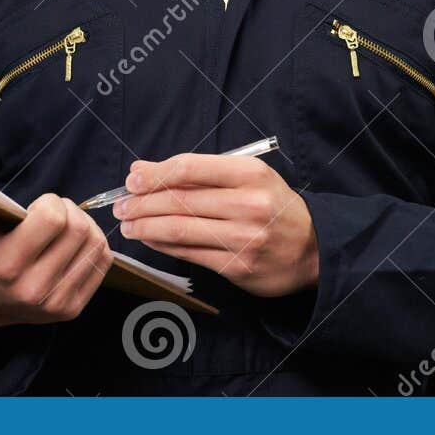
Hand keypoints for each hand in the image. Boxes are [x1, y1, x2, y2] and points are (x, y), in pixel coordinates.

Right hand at [0, 194, 112, 333]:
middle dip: (69, 210)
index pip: (53, 219)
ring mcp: (58, 301)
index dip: (49, 202)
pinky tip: (74, 243)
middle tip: (53, 212)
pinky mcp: (73, 308)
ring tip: (65, 226)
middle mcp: (35, 287)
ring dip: (85, 225)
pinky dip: (94, 245)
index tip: (36, 207)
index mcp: (7, 266)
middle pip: (80, 229)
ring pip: (96, 244)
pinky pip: (102, 263)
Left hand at [113, 153, 318, 297]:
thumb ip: (196, 173)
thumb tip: (141, 171)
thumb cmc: (272, 205)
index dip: (155, 174)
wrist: (314, 247)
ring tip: (127, 224)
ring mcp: (243, 238)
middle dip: (141, 203)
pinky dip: (162, 244)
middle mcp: (248, 204)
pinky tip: (149, 239)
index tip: (132, 180)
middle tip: (120, 205)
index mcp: (249, 174)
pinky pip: (188, 253)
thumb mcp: (244, 177)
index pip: (190, 168)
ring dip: (144, 226)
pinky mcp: (237, 266)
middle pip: (179, 200)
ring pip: (179, 228)